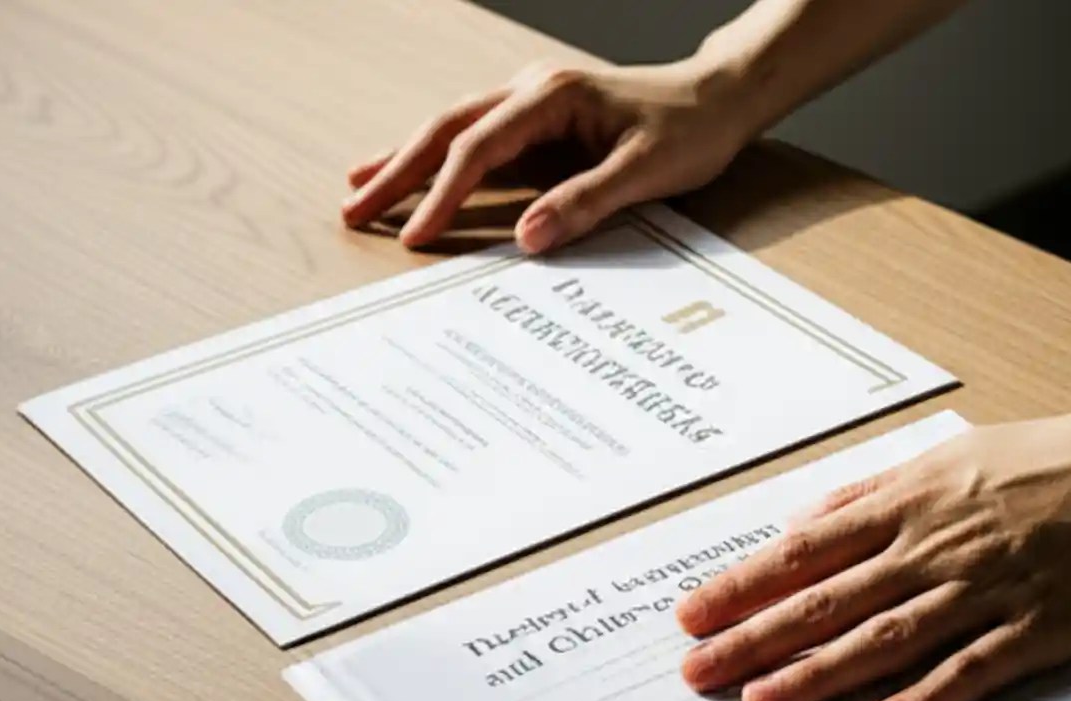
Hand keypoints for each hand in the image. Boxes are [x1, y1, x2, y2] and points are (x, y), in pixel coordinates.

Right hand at [341, 61, 751, 252]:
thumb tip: (526, 238)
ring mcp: (530, 101)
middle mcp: (530, 90)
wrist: (718, 98)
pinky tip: (411, 171)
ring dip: (406, 160)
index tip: (414, 237)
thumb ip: (585, 202)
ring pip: (452, 128)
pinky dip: (438, 158)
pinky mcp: (537, 119)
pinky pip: (475, 137)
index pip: (478, 149)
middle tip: (352, 211)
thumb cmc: (690, 131)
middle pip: (446, 129)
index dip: (442, 195)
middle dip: (397, 171)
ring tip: (358, 189)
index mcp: (551, 97)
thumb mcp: (647, 171)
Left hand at [674, 407, 1070, 700]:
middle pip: (826, 600)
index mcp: (905, 503)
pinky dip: (924, 698)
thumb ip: (867, 492)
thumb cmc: (1042, 459)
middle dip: (754, 637)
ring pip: (883, 638)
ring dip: (817, 676)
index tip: (692, 612)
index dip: (741, 585)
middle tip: (698, 668)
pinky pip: (970, 669)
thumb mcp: (943, 456)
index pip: (802, 552)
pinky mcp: (1034, 627)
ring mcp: (982, 588)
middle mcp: (931, 546)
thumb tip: (804, 521)